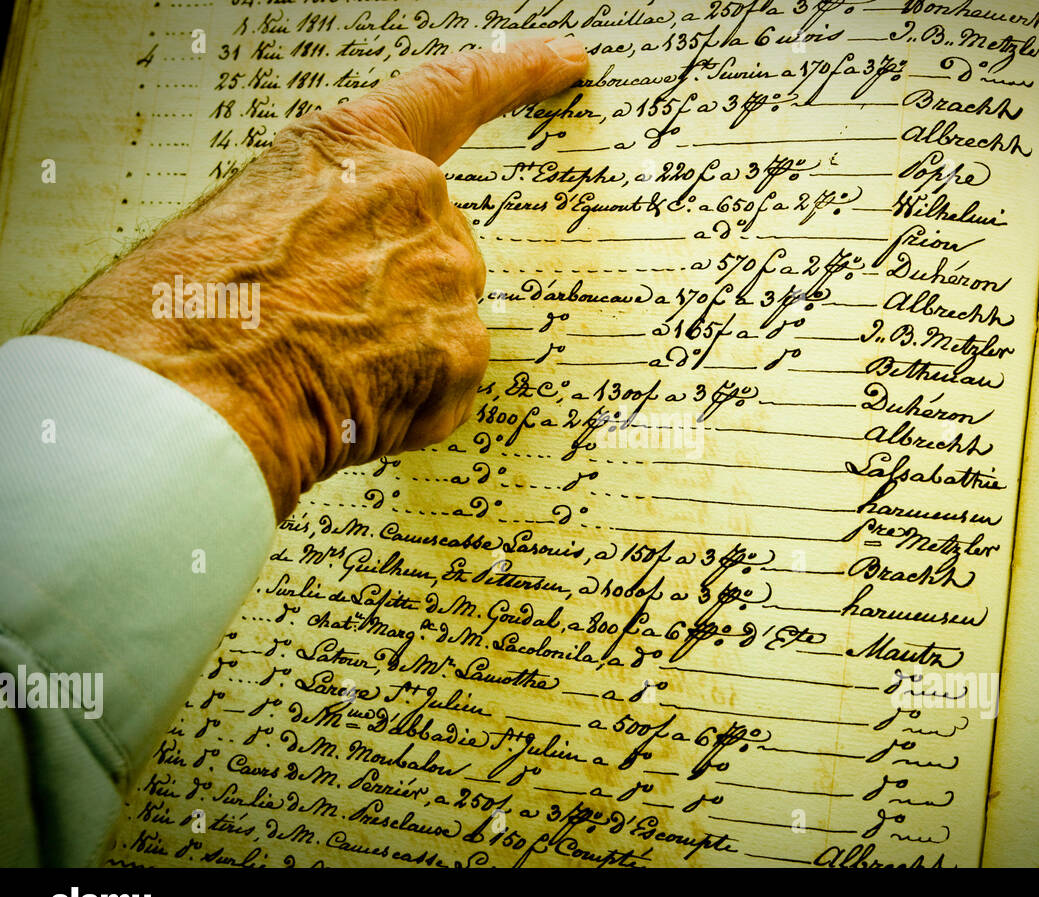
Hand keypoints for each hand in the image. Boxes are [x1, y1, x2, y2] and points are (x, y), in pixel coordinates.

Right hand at [39, 35, 588, 518]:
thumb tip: (352, 274)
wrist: (188, 393)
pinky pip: (446, 382)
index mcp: (352, 148)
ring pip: (443, 320)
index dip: (516, 73)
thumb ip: (326, 219)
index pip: (451, 93)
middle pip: (438, 248)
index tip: (565, 58)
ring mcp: (447, 274)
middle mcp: (416, 198)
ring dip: (398, 351)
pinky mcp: (464, 349)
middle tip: (318, 329)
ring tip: (319, 368)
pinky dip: (407, 403)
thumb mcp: (245, 219)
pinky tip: (349, 404)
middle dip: (395, 293)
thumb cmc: (182, 311)